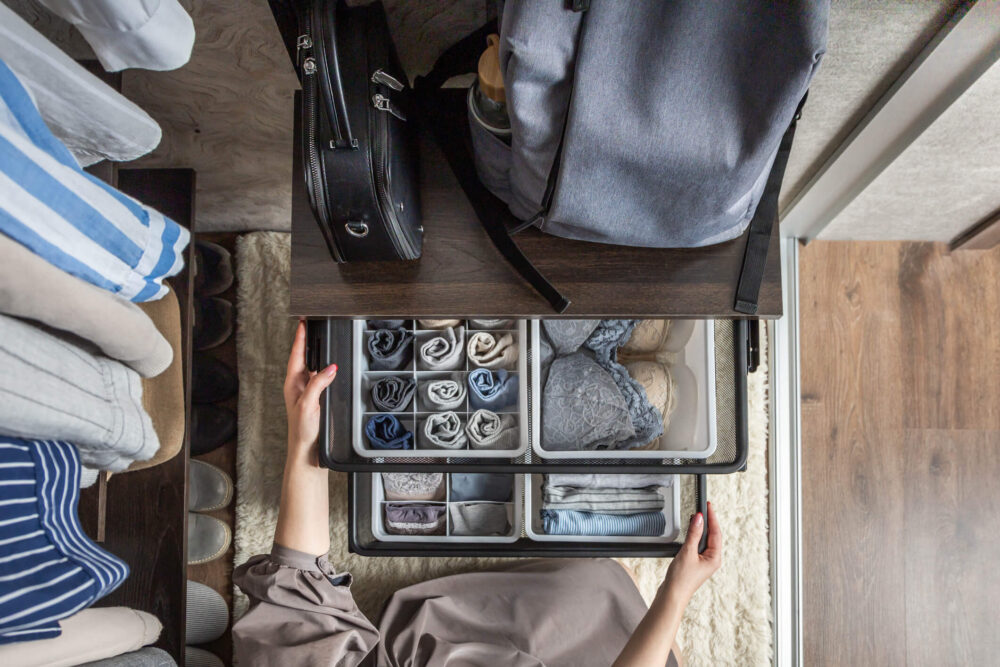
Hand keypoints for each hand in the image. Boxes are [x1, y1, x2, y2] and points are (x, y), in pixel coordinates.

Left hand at [283, 320, 337, 464]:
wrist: (307, 452)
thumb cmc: (302, 432)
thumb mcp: (309, 404)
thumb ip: (318, 384)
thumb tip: (330, 367)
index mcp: (292, 383)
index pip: (296, 354)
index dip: (299, 337)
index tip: (302, 322)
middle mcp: (299, 385)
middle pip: (304, 357)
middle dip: (308, 341)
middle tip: (312, 325)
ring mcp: (307, 392)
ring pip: (314, 367)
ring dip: (318, 354)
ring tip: (323, 340)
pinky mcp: (316, 399)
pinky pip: (322, 378)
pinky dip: (327, 369)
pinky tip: (333, 368)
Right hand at [661, 501, 721, 604]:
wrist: (672, 595)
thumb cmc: (681, 579)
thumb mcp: (687, 552)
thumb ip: (694, 533)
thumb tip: (699, 518)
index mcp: (714, 558)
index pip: (716, 532)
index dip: (712, 518)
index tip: (708, 506)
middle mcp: (711, 560)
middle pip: (713, 535)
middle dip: (708, 521)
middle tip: (704, 507)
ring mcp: (704, 562)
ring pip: (705, 540)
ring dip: (701, 528)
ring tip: (697, 516)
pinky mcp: (695, 563)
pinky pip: (698, 545)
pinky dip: (695, 536)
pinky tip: (691, 532)